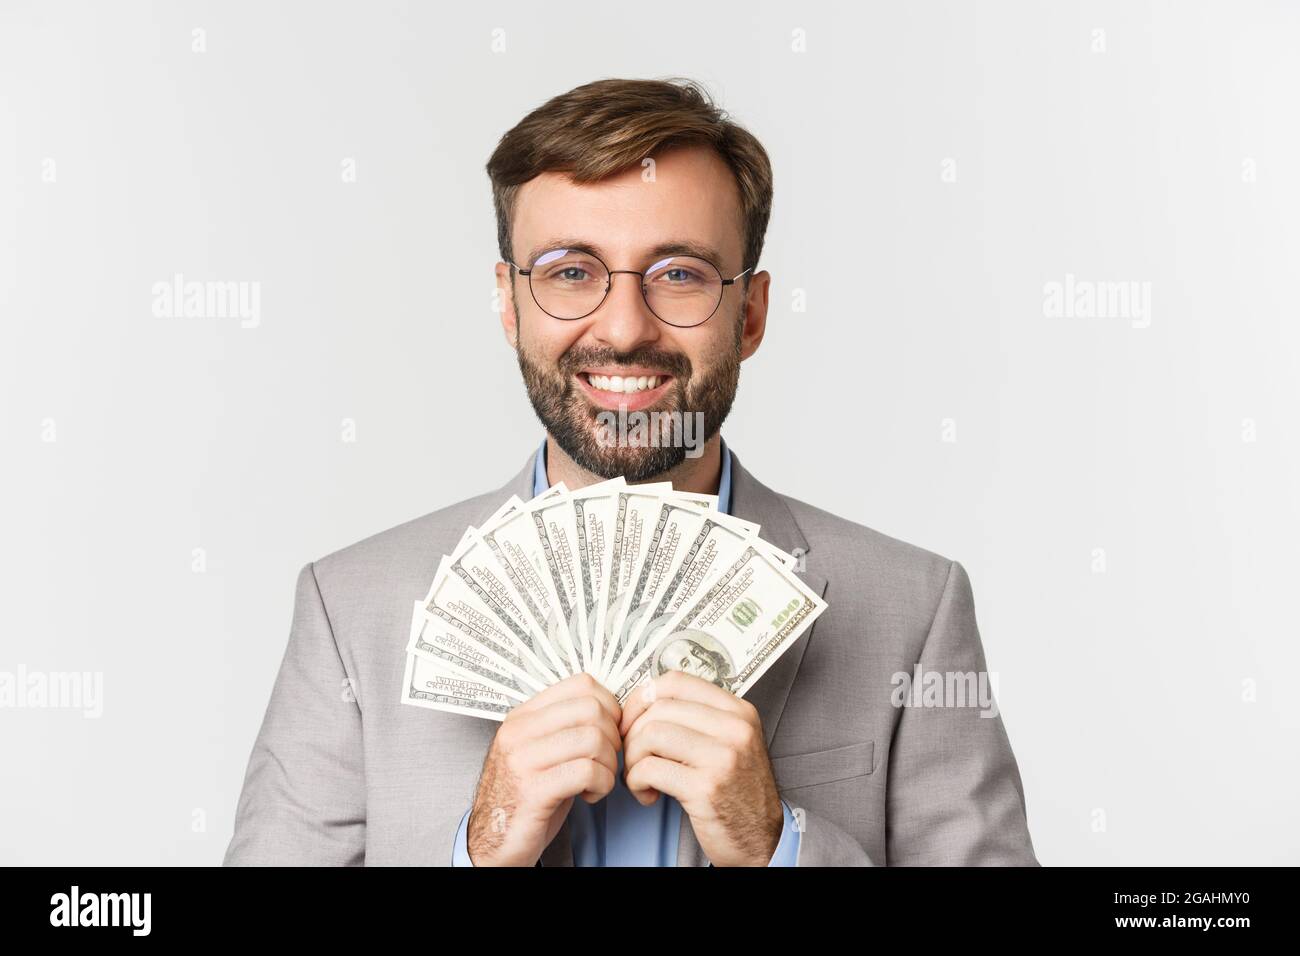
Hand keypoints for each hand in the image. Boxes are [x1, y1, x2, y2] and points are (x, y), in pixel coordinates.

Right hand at [467, 673, 620, 865]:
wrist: (493, 841)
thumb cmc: (524, 798)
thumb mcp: (539, 751)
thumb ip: (565, 726)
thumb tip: (611, 709)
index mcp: (523, 717)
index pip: (580, 684)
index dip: (609, 705)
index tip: (611, 729)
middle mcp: (519, 732)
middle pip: (591, 710)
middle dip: (612, 737)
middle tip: (605, 759)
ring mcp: (522, 760)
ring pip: (593, 739)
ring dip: (608, 764)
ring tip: (597, 780)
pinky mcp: (533, 791)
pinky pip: (587, 772)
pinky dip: (602, 785)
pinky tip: (590, 795)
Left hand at [619, 670, 783, 865]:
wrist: (760, 839)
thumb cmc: (737, 792)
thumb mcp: (729, 743)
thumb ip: (696, 718)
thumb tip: (642, 702)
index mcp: (738, 711)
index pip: (677, 681)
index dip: (643, 697)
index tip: (633, 718)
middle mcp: (735, 728)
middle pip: (659, 708)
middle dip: (633, 733)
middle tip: (635, 755)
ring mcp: (723, 757)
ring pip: (650, 735)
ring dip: (633, 758)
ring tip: (640, 776)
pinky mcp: (706, 788)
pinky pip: (649, 769)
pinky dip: (636, 781)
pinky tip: (648, 794)